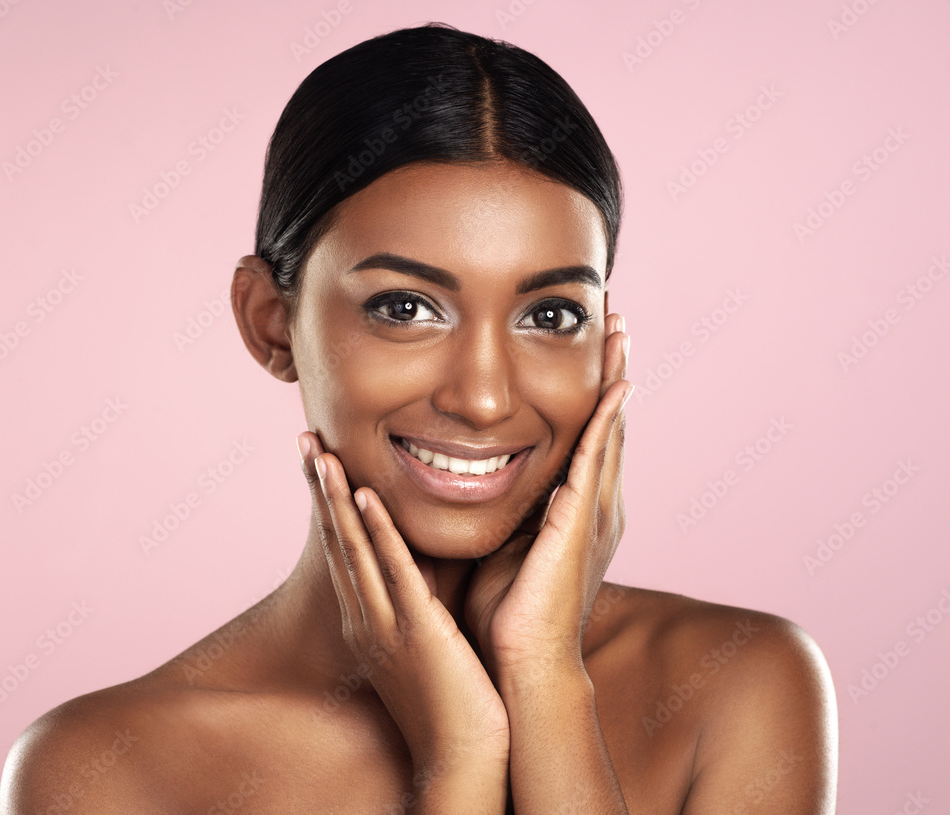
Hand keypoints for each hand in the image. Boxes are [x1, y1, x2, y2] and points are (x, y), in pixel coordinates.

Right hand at [298, 433, 510, 770]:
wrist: (460, 759)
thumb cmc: (449, 705)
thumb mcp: (420, 647)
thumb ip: (414, 608)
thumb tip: (420, 574)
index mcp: (369, 620)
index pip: (343, 549)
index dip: (328, 503)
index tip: (319, 461)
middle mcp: (367, 618)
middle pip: (337, 541)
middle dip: (321, 490)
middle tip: (306, 441)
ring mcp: (387, 624)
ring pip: (355, 549)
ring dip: (338, 499)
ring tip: (323, 454)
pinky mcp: (417, 630)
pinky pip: (394, 571)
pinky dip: (377, 532)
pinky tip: (365, 497)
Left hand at [463, 313, 631, 683]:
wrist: (522, 662)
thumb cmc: (506, 610)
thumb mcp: (506, 541)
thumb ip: (506, 507)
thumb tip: (473, 474)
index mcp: (578, 510)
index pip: (588, 435)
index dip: (592, 389)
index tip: (590, 346)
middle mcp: (597, 505)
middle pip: (608, 421)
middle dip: (612, 368)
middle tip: (617, 320)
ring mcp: (596, 511)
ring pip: (610, 427)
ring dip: (614, 376)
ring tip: (620, 331)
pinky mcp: (583, 520)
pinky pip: (599, 457)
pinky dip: (608, 417)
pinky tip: (617, 383)